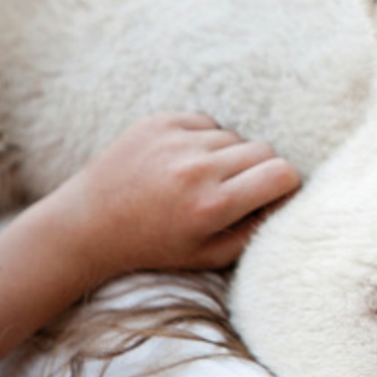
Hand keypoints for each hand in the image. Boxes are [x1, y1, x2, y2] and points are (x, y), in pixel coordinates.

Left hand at [48, 112, 300, 276]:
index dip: (285, 185)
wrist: (88, 223)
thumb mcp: (211, 255)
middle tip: (237, 190)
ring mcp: (176, 141)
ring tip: (202, 178)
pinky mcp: (159, 122)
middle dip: (260, 171)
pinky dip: (205, 140)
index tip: (272, 195)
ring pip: (235, 137)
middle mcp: (196, 169)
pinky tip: (183, 161)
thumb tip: (287, 200)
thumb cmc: (155, 245)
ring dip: (229, 156)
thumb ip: (257, 231)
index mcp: (212, 205)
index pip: (282, 173)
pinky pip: (208, 123)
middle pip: (264, 151)